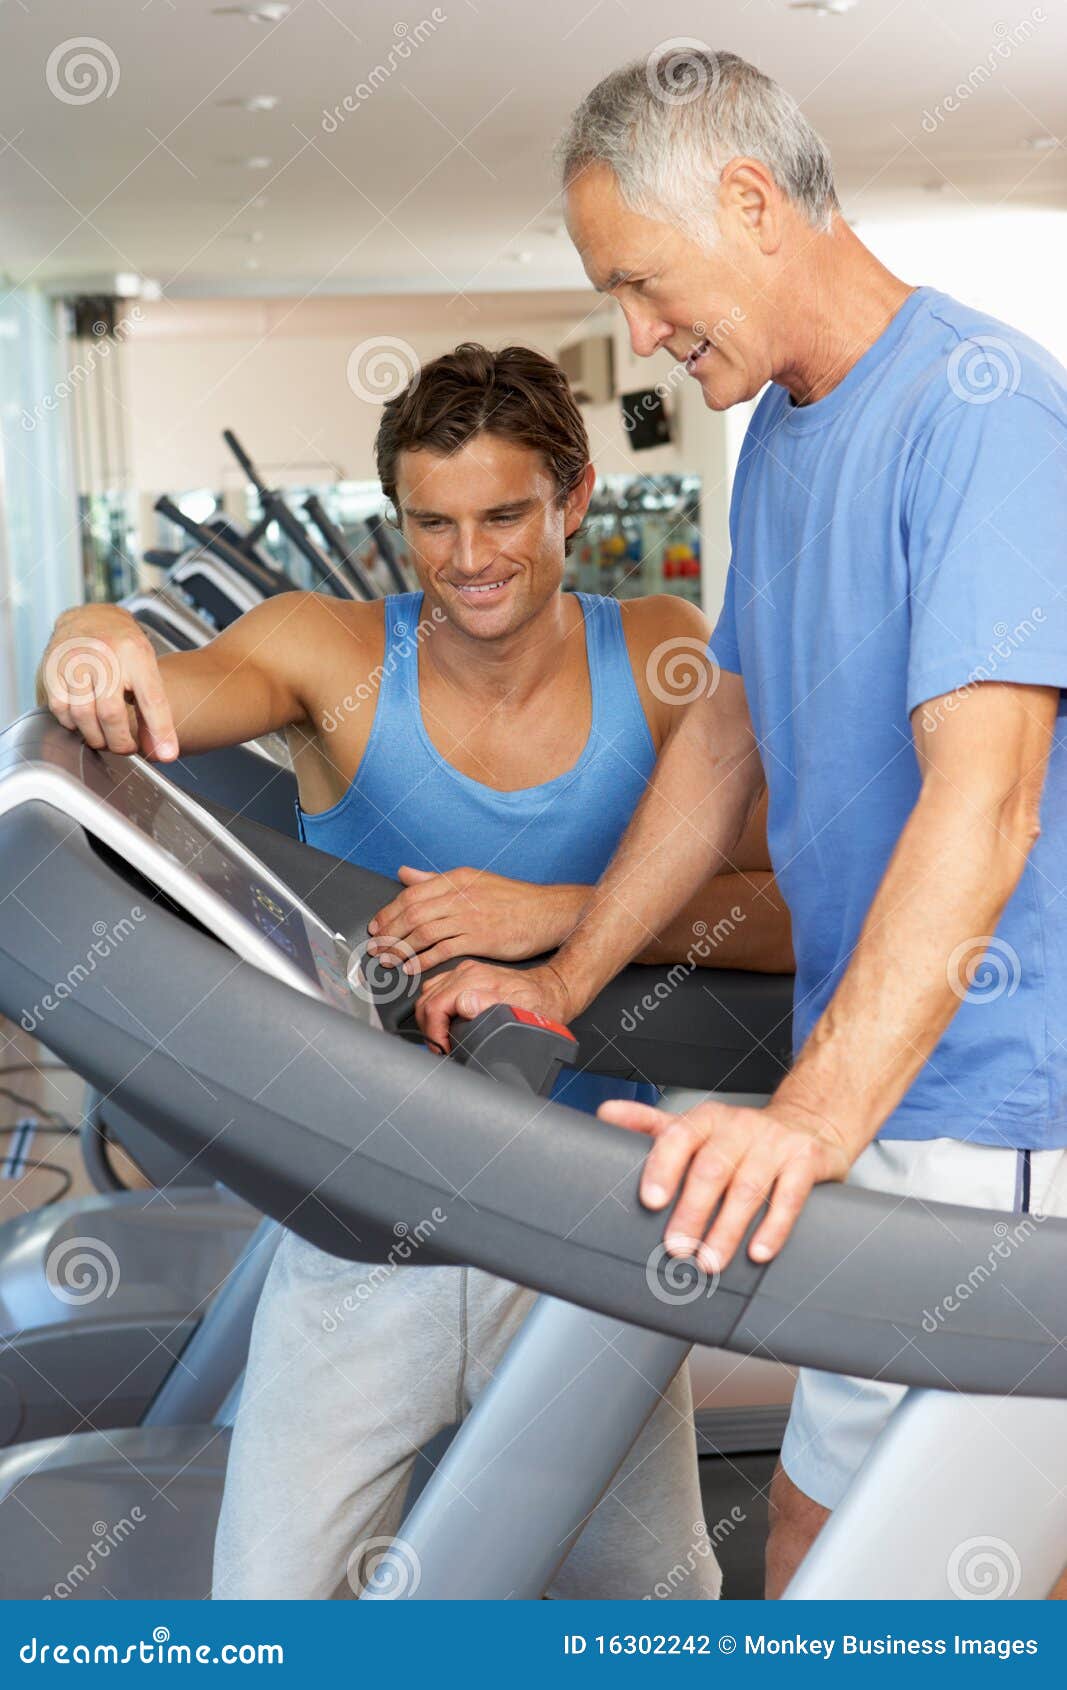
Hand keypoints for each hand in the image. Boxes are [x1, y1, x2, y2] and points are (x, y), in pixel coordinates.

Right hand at [41, 606, 177, 760]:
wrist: (90, 618)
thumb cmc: (122, 650)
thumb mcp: (147, 670)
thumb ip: (154, 711)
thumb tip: (164, 752)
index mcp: (136, 653)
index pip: (152, 698)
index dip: (160, 730)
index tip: (166, 755)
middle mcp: (104, 655)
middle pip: (112, 714)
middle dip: (120, 741)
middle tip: (125, 747)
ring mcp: (75, 660)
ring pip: (83, 715)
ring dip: (96, 736)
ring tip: (105, 737)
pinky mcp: (52, 669)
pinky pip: (60, 709)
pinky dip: (73, 724)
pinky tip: (84, 722)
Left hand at [368, 867, 581, 973]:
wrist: (548, 912)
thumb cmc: (513, 899)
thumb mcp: (473, 880)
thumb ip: (436, 879)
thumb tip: (405, 873)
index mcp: (457, 879)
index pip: (412, 894)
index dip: (389, 912)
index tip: (377, 926)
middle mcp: (461, 895)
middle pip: (412, 913)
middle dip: (389, 932)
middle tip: (375, 946)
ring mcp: (470, 917)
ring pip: (423, 932)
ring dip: (400, 948)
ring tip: (387, 959)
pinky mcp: (481, 938)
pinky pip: (444, 949)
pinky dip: (423, 960)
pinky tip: (412, 968)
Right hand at [415, 959, 571, 1053]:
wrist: (551, 992)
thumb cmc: (540, 1007)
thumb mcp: (519, 1014)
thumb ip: (488, 1007)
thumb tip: (462, 1005)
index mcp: (475, 980)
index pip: (434, 1006)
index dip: (434, 1033)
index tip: (443, 1049)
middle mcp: (467, 972)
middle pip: (427, 999)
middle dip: (429, 1028)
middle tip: (441, 1048)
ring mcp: (465, 971)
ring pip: (428, 992)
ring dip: (429, 1017)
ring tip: (441, 1037)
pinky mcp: (466, 975)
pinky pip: (437, 987)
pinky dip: (434, 1006)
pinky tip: (444, 1021)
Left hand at [598, 1094, 851, 1269]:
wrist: (806, 1123)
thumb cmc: (740, 1136)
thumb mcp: (695, 1126)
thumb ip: (650, 1125)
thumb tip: (605, 1114)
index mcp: (707, 1119)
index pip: (680, 1137)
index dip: (663, 1168)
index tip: (651, 1201)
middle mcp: (740, 1126)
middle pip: (712, 1168)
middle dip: (692, 1211)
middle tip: (677, 1248)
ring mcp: (775, 1143)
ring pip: (748, 1188)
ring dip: (728, 1229)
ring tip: (710, 1261)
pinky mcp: (807, 1160)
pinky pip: (790, 1196)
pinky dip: (774, 1227)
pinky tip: (759, 1252)